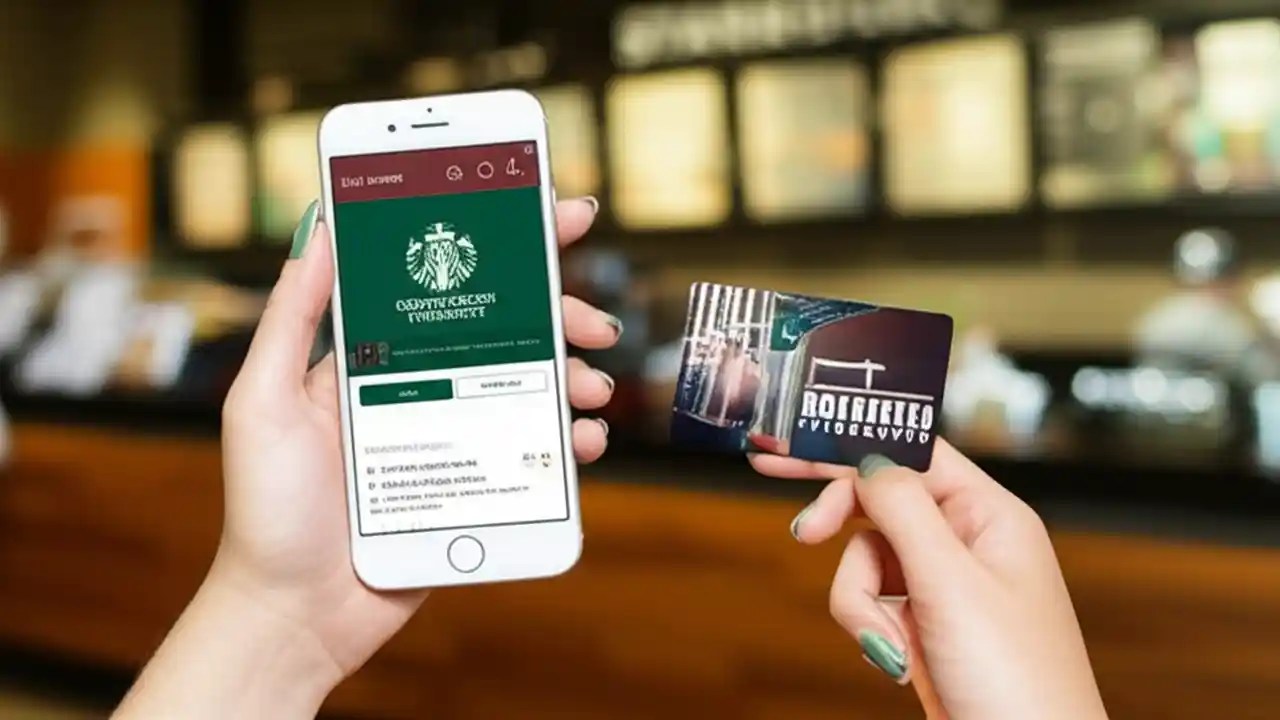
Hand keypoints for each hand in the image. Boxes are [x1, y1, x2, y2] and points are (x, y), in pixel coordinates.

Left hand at [115, 197, 617, 718]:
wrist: (294, 615)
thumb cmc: (266, 511)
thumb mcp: (261, 402)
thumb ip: (291, 317)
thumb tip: (322, 226)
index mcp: (374, 357)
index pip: (441, 282)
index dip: (498, 245)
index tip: (551, 215)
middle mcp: (421, 386)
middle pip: (504, 330)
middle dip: (558, 312)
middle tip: (590, 319)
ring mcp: (454, 436)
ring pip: (532, 387)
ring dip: (576, 374)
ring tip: (592, 385)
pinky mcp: (476, 487)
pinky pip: (535, 452)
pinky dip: (571, 440)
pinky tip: (583, 439)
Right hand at [752, 441, 1107, 719]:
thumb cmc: (1017, 683)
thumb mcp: (952, 585)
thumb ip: (904, 512)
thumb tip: (868, 459)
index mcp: (991, 515)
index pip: (911, 453)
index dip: (850, 443)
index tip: (790, 442)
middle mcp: (970, 541)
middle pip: (880, 503)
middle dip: (843, 528)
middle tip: (803, 532)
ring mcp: (946, 584)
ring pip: (865, 559)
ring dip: (861, 602)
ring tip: (890, 645)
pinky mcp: (926, 623)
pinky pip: (872, 601)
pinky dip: (871, 628)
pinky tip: (896, 660)